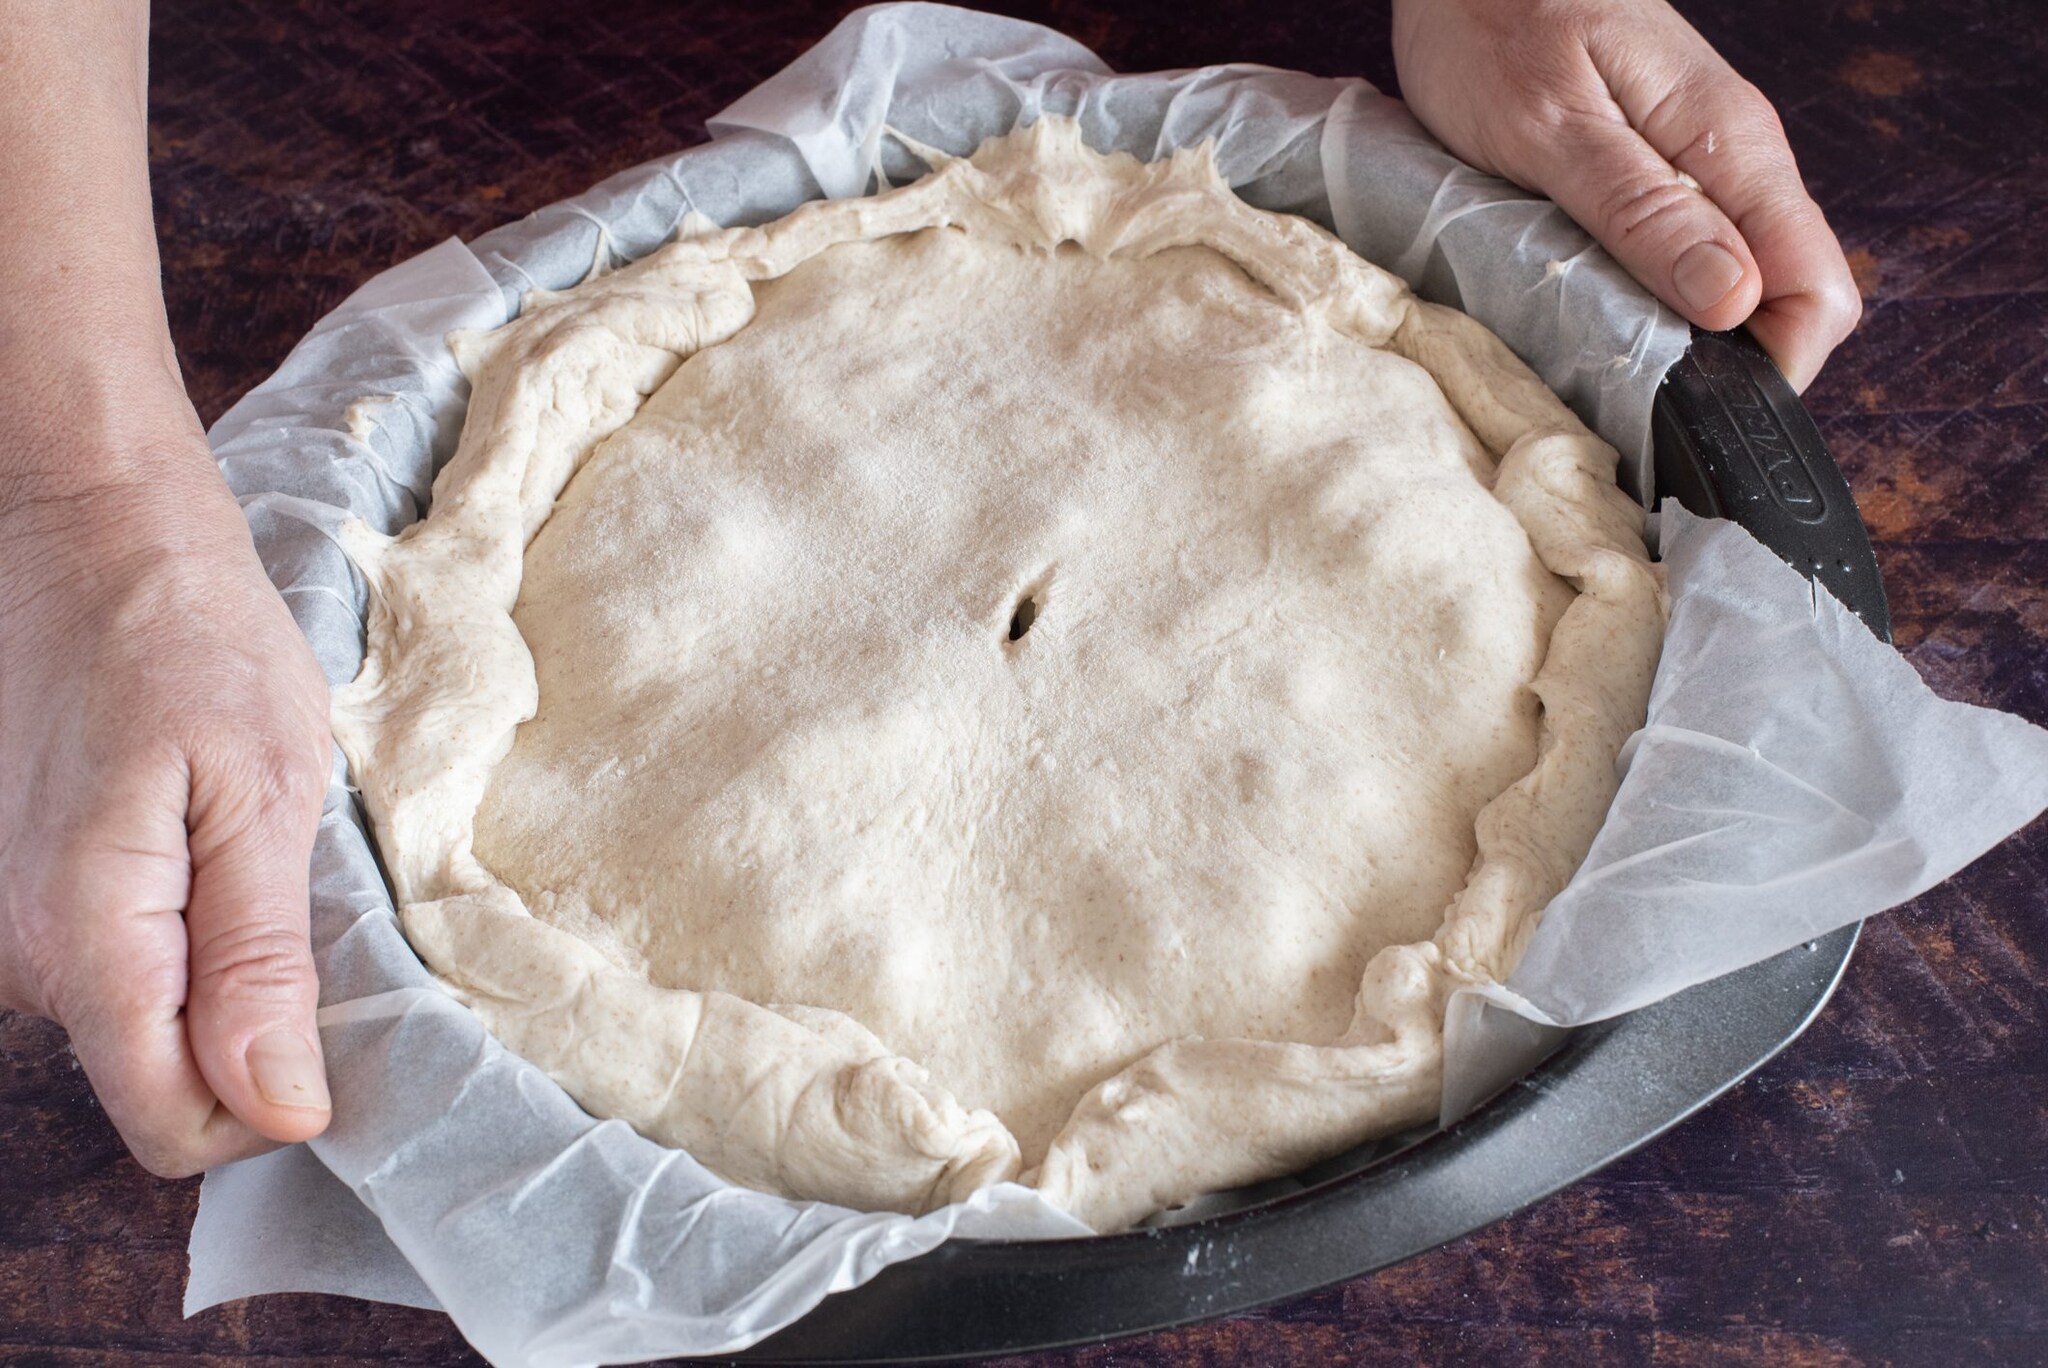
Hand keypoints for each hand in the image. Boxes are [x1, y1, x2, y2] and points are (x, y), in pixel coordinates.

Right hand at [0, 437, 333, 1176]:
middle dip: (248, 1022)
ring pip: (142, 1020)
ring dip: (215, 965)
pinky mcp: (22, 893)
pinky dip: (178, 925)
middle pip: (160, 1076)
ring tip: (244, 844)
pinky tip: (202, 834)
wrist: (92, 533)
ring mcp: (12, 926)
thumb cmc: (191, 638)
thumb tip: (278, 1108)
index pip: (174, 1126)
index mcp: (88, 943)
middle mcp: (24, 958)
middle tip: (296, 890)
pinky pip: (117, 961)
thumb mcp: (264, 791)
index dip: (269, 1101)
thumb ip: (258, 961)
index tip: (331, 1010)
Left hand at [1392, 0, 1860, 389]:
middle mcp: (1731, 161)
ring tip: (1612, 376)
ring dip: (1686, 343)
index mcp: (1731, 147)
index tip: (1701, 414)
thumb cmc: (1494, 26)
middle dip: (1731, 368)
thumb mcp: (1555, 131)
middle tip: (1642, 407)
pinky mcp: (1651, 177)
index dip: (1776, 369)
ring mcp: (1695, 169)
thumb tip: (1734, 303)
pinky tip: (1598, 327)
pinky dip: (1651, 307)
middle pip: (1784, 298)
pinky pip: (1683, 260)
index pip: (1815, 287)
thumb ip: (1644, 211)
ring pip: (1734, 286)